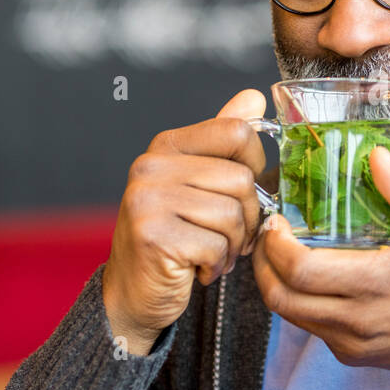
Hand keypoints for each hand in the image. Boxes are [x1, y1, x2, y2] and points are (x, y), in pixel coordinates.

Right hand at [103, 89, 267, 353]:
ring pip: (233, 216)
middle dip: (247, 218)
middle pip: (242, 181)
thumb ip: (224, 140)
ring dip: (233, 246)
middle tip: (228, 237)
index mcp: (167, 145)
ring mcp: (148, 201)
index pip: (237, 132)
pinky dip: (217, 265)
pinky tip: (197, 269)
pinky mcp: (153, 237)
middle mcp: (151, 166)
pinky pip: (217, 247)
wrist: (134, 292)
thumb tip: (255, 97)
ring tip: (211, 253)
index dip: (255, 167)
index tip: (241, 192)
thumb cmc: (175, 236)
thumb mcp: (199, 182)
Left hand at [252, 146, 389, 389]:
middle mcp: (356, 320)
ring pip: (290, 316)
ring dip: (275, 285)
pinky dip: (298, 303)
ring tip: (277, 256)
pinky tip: (306, 281)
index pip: (300, 271)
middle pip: (281, 298)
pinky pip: (310, 328)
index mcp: (374, 284)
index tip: (274, 223)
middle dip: (262, 265)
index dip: (275, 246)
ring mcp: (351, 343)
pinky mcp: (351, 355)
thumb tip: (376, 157)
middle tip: (264, 238)